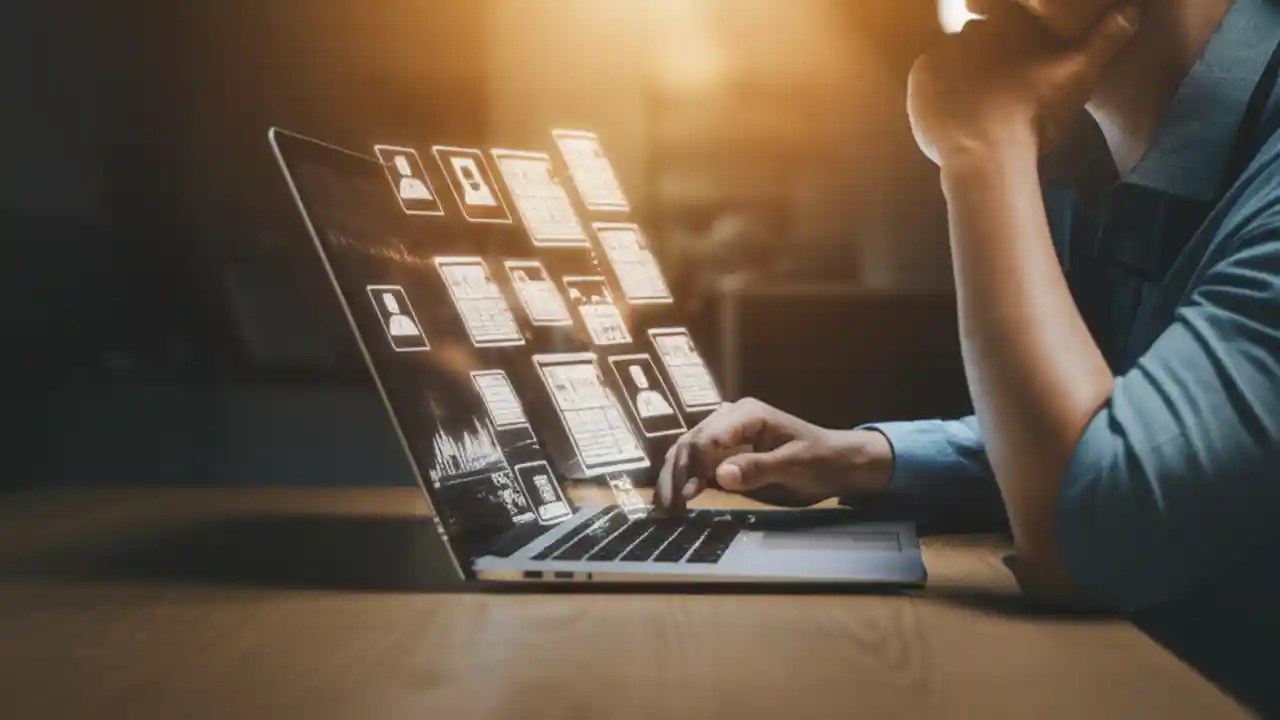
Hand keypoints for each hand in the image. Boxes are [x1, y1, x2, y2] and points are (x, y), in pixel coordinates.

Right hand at [652, 398, 893, 514]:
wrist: (837, 463)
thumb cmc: (820, 460)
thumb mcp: (794, 466)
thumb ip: (758, 469)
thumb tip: (719, 476)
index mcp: (747, 414)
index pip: (708, 437)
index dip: (693, 466)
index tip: (688, 495)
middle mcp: (730, 418)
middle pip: (690, 443)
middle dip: (675, 475)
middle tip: (669, 509)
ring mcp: (725, 433)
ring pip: (685, 451)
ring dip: (672, 478)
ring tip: (663, 508)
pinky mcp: (724, 451)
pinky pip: (695, 461)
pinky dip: (681, 479)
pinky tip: (673, 499)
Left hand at [907, 1, 1139, 165]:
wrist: (987, 153)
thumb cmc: (1038, 114)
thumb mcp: (1080, 74)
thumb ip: (1105, 39)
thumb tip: (1133, 11)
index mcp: (1011, 20)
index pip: (1007, 18)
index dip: (1013, 45)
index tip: (1018, 74)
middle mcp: (973, 27)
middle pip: (979, 39)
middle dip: (986, 60)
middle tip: (999, 96)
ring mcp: (943, 49)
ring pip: (954, 59)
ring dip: (962, 76)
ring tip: (978, 109)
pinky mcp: (919, 75)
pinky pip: (929, 78)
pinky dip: (939, 92)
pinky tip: (958, 112)